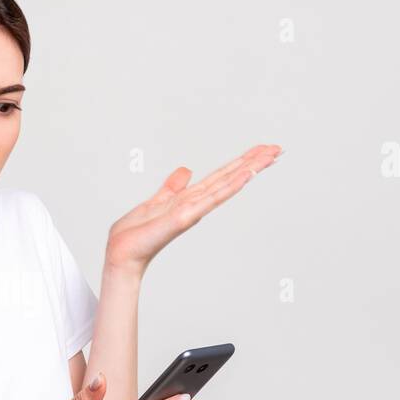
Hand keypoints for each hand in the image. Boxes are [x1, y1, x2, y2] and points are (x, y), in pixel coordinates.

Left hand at [105, 144, 281, 274]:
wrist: (122, 251)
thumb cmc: (137, 232)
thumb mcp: (157, 201)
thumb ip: (172, 187)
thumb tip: (186, 171)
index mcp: (190, 198)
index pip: (221, 176)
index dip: (241, 162)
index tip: (261, 150)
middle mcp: (196, 203)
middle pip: (230, 177)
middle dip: (253, 162)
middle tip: (277, 148)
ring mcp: (193, 210)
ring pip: (226, 185)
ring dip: (249, 169)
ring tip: (269, 156)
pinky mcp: (185, 217)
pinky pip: (211, 199)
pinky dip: (229, 187)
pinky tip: (245, 175)